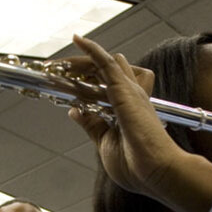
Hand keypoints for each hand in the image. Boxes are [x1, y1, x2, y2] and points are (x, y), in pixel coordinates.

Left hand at [66, 35, 181, 200]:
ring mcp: (129, 91)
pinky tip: (78, 39)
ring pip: (102, 64)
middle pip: (102, 71)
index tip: (63, 82)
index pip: (105, 85)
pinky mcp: (124, 89)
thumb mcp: (105, 142)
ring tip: (58, 65)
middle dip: (78, 71)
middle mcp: (130, 96)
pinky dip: (91, 49)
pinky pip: (105, 62)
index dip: (84, 81)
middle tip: (55, 72)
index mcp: (127, 109)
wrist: (156, 172)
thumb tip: (75, 111)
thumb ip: (92, 125)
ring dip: (79, 62)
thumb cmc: (137, 167)